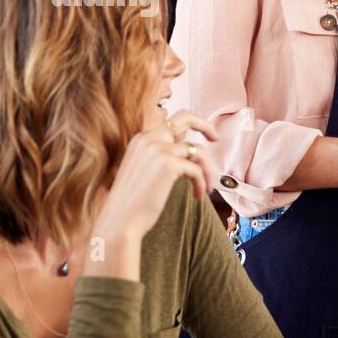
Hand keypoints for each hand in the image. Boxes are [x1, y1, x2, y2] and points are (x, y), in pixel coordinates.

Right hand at [93, 109, 220, 247]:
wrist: (121, 220)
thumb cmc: (133, 202)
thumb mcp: (145, 170)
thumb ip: (162, 155)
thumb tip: (187, 148)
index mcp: (141, 139)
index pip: (171, 122)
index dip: (192, 124)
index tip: (206, 135)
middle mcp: (148, 139)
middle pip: (185, 117)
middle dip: (205, 125)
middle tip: (217, 138)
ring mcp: (158, 149)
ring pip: (197, 150)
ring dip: (207, 170)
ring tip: (207, 187)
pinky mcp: (168, 164)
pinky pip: (197, 170)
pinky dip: (202, 183)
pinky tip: (198, 196)